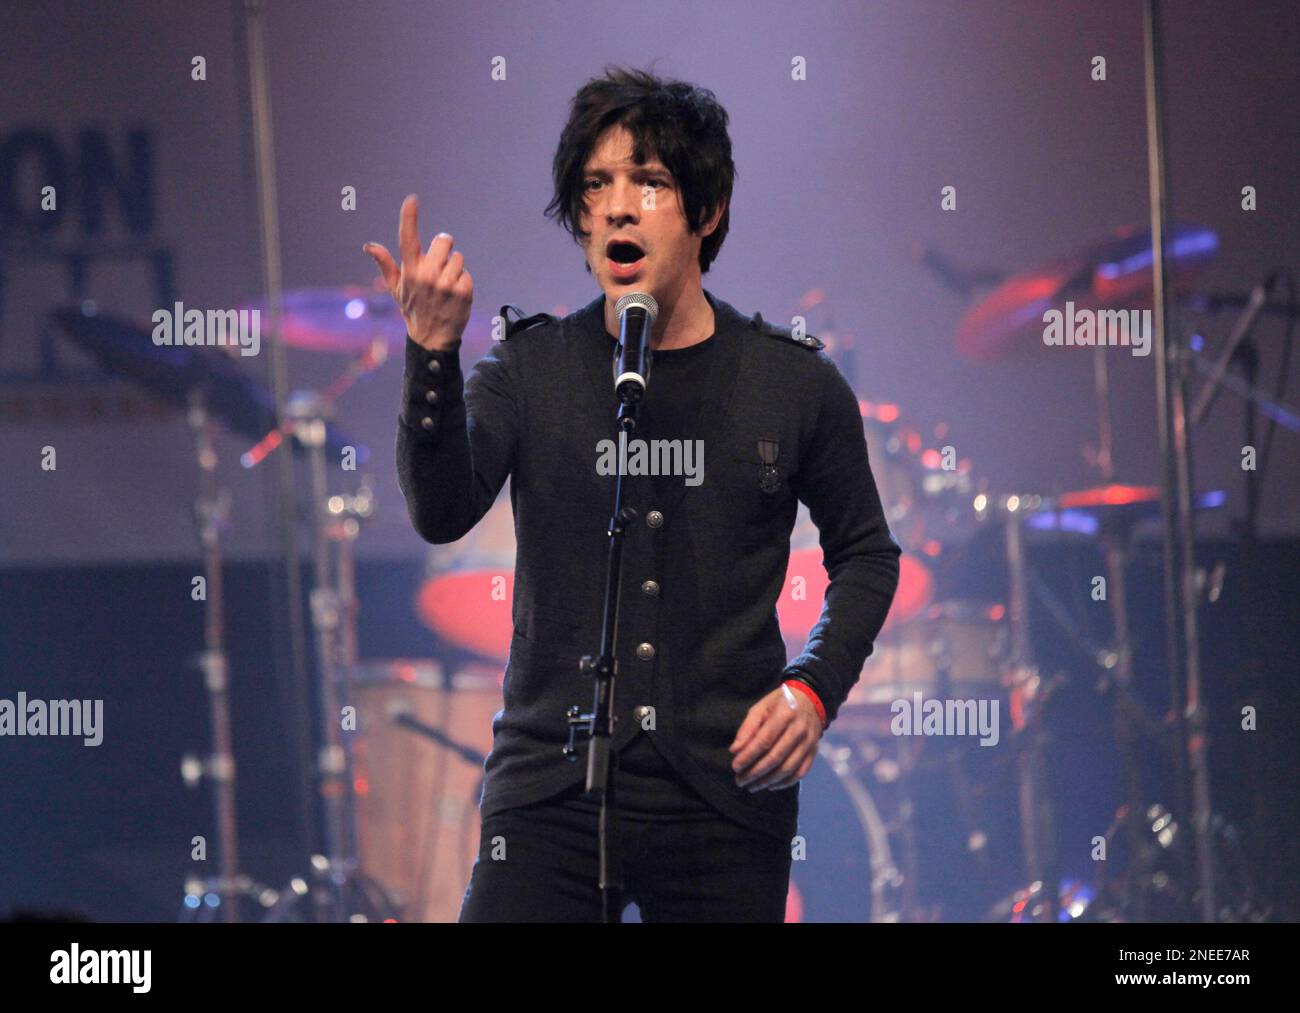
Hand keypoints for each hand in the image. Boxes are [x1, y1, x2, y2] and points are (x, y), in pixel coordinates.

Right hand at [363, 194, 472, 351]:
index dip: (409, 218)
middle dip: (444, 248)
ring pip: (458, 257)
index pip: (407, 239)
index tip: (412, 199)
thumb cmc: (413, 309)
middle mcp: (427, 276)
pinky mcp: (463, 292)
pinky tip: (455, 296)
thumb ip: (385, 264)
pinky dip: (463, 283)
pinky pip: (467, 274)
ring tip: (446, 286)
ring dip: (454, 268)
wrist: (432, 339)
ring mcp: (446, 284)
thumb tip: (369, 246)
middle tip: (439, 265)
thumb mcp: (396, 288)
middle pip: (445, 240)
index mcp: (409, 271)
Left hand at [729, 683, 822, 790]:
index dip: (748, 756)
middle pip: (775, 758)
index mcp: (785, 714)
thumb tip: (735, 751)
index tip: (735, 767)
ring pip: (787, 768)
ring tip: (752, 786)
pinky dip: (785, 783)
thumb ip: (748, 728)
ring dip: (767, 781)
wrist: (810, 699)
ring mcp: (809, 742)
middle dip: (755, 773)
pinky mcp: (814, 751)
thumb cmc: (780, 703)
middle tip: (740, 781)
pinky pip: (800, 773)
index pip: (764, 741)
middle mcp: (799, 730)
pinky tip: (771, 785)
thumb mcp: (761, 707)